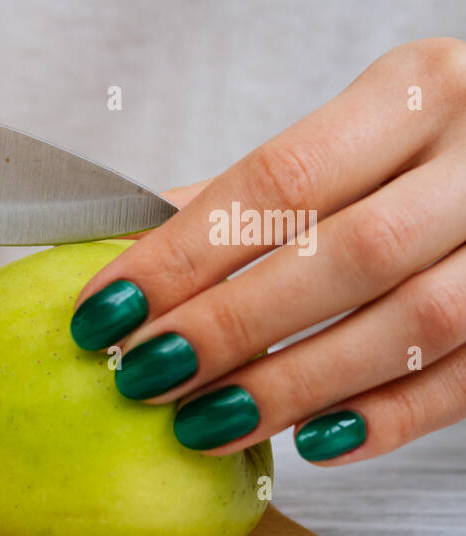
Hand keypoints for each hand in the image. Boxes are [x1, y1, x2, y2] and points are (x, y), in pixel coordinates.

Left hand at [70, 38, 465, 464]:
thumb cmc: (434, 149)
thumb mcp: (357, 137)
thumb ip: (250, 198)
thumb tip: (126, 250)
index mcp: (419, 92)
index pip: (281, 179)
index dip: (183, 254)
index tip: (103, 310)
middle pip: (348, 254)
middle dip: (231, 326)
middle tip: (145, 376)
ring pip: (416, 324)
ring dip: (296, 384)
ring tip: (205, 424)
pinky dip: (386, 419)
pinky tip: (311, 444)